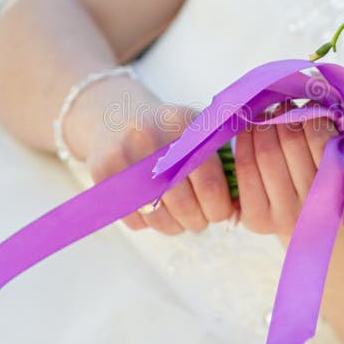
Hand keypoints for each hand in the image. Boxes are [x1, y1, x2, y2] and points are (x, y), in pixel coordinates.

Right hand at [67, 77, 233, 234]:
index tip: (220, 212)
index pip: (210, 182)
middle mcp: (152, 137)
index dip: (219, 207)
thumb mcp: (196, 130)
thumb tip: (240, 206)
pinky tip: (153, 210)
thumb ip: (223, 158)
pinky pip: (133, 219)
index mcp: (183, 123)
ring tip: (180, 220)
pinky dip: (148, 223)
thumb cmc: (170, 133)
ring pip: (158, 217)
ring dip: (174, 226)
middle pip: (184, 205)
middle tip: (200, 220)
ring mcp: (123, 155)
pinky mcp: (102, 173)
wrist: (116, 117)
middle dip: (197, 221)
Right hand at [234, 114, 337, 238]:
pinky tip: (310, 111)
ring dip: (286, 118)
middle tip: (267, 113)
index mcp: (259, 218)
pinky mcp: (339, 180)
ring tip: (285, 109)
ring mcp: (314, 198)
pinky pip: (320, 141)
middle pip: (267, 153)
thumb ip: (249, 177)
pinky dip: (312, 120)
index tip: (248, 123)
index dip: (245, 137)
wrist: (337, 229)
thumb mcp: (263, 205)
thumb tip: (238, 128)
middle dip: (264, 125)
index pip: (246, 167)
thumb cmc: (292, 207)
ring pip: (292, 142)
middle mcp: (286, 213)